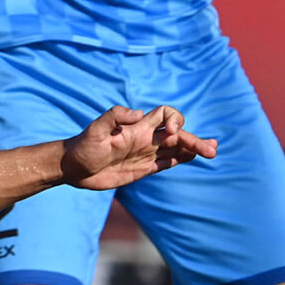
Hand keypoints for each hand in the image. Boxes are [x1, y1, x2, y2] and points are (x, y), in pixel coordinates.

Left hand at [62, 105, 217, 191]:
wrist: (73, 167)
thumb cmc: (82, 147)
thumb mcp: (95, 130)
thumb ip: (114, 117)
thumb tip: (138, 115)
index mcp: (138, 128)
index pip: (166, 115)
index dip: (175, 120)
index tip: (172, 134)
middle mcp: (145, 139)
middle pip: (177, 135)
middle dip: (194, 140)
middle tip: (212, 150)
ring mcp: (145, 153)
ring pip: (176, 148)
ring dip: (193, 148)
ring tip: (211, 152)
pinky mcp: (142, 169)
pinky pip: (166, 162)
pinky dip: (180, 159)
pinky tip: (192, 158)